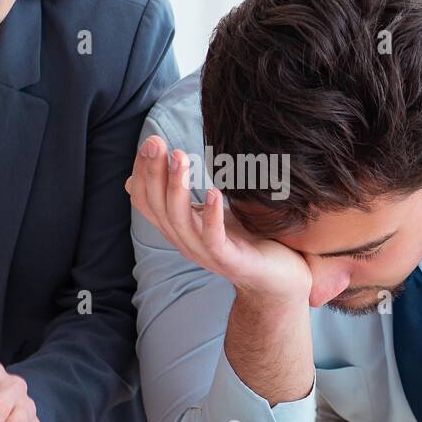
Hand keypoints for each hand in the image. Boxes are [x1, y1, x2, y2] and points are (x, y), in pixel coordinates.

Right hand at [125, 135, 310, 303]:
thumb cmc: (245, 240)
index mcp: (177, 229)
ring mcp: (205, 254)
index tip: (149, 142)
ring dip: (177, 187)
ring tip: (180, 157)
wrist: (279, 280)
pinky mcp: (230, 261)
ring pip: (179, 221)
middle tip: (156, 141)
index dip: (142, 173)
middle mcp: (184, 241)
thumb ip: (182, 198)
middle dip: (153, 172)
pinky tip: (214, 192)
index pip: (145, 201)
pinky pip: (213, 239)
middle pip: (158, 207)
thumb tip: (143, 174)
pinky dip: (211, 215)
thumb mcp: (207, 214)